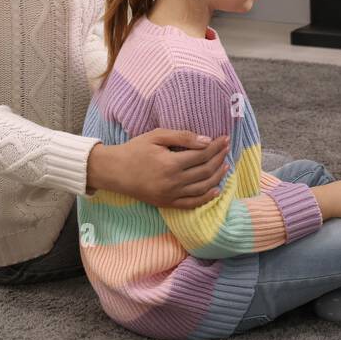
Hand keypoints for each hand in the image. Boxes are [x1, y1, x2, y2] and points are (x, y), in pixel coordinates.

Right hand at [87, 130, 229, 208]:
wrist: (114, 171)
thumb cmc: (135, 150)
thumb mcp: (157, 136)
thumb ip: (183, 137)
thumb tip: (207, 141)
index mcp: (171, 164)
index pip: (202, 155)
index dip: (216, 146)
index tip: (225, 139)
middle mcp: (173, 182)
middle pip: (205, 171)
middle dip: (219, 158)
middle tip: (226, 149)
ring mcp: (171, 195)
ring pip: (202, 188)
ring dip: (217, 177)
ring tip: (225, 166)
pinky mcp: (167, 203)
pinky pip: (192, 203)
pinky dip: (206, 198)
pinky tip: (216, 190)